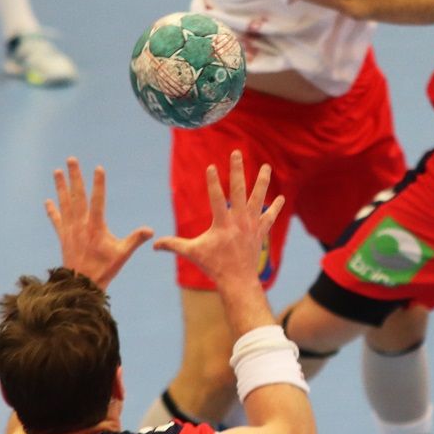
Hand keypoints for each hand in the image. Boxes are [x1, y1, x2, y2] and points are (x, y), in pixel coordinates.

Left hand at [44, 157, 155, 287]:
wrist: (81, 284)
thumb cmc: (104, 269)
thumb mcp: (122, 254)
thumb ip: (135, 240)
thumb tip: (150, 231)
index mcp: (95, 226)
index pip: (98, 200)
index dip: (98, 184)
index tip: (98, 168)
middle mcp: (80, 224)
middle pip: (77, 196)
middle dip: (75, 177)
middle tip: (71, 159)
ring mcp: (69, 230)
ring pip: (64, 203)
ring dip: (60, 187)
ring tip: (57, 171)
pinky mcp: (63, 237)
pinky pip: (56, 220)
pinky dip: (52, 210)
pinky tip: (47, 200)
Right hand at [174, 158, 282, 298]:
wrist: (238, 280)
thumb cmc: (213, 266)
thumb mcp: (192, 253)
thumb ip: (173, 245)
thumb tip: (153, 244)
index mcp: (222, 223)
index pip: (216, 197)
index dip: (213, 181)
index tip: (211, 166)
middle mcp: (238, 220)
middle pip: (239, 190)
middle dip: (237, 170)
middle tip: (237, 153)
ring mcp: (251, 225)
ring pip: (258, 198)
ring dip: (262, 182)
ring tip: (266, 166)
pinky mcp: (260, 232)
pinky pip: (270, 217)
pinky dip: (275, 207)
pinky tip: (281, 198)